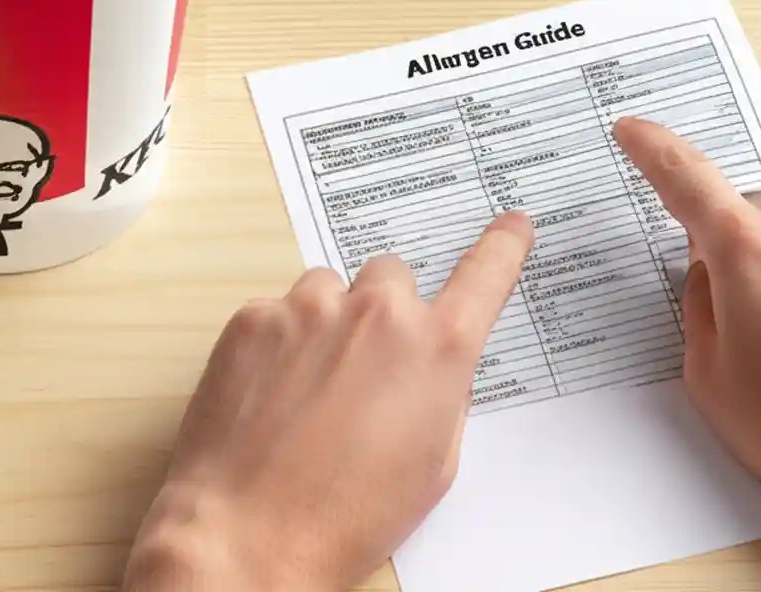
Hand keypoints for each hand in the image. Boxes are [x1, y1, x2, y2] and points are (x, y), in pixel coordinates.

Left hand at [123, 213, 533, 591]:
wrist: (249, 535)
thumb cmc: (346, 517)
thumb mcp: (432, 466)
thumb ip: (442, 395)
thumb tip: (429, 368)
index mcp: (438, 350)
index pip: (486, 274)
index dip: (503, 246)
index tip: (511, 225)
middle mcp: (379, 314)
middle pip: (392, 279)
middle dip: (383, 315)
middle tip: (362, 372)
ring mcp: (310, 309)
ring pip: (330, 290)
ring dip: (328, 324)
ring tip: (308, 392)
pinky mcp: (254, 318)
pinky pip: (277, 312)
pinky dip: (277, 345)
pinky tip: (268, 398)